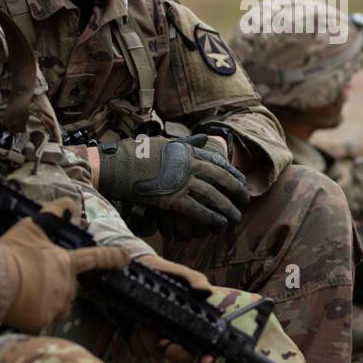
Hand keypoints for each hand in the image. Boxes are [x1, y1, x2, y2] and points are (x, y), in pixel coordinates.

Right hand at [0, 198, 130, 332]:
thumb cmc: (12, 254)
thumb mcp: (32, 227)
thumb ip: (52, 213)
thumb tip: (70, 202)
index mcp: (67, 263)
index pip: (95, 258)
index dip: (112, 257)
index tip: (126, 258)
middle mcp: (67, 285)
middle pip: (69, 288)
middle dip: (57, 285)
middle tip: (34, 279)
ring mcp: (56, 305)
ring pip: (58, 307)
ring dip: (49, 302)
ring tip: (27, 294)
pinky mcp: (43, 322)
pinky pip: (42, 321)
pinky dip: (33, 316)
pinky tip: (19, 308)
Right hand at [96, 134, 248, 240]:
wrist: (117, 166)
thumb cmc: (138, 154)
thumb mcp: (165, 143)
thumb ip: (187, 144)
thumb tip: (205, 139)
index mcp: (187, 151)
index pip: (218, 162)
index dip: (233, 174)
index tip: (242, 182)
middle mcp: (188, 165)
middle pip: (221, 179)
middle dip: (236, 191)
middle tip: (245, 201)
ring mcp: (181, 182)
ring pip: (212, 196)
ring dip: (227, 208)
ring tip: (235, 217)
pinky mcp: (172, 199)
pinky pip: (197, 210)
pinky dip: (211, 217)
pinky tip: (219, 223)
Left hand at [130, 255, 215, 362]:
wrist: (134, 270)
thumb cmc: (162, 272)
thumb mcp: (181, 273)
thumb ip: (195, 279)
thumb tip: (205, 291)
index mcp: (192, 320)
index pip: (205, 344)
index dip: (208, 356)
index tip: (205, 360)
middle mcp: (178, 333)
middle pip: (183, 358)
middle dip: (176, 353)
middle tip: (165, 341)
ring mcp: (158, 338)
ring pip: (158, 354)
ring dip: (150, 339)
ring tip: (145, 320)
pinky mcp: (140, 340)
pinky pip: (140, 350)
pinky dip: (137, 338)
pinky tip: (136, 323)